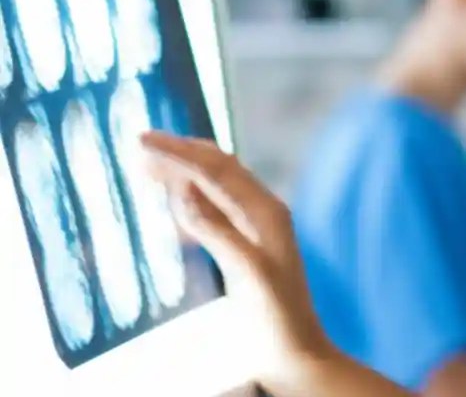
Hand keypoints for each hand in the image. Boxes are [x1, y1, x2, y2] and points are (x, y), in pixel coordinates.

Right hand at [140, 132, 335, 383]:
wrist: (296, 353)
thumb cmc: (276, 315)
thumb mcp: (245, 271)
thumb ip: (215, 229)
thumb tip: (183, 188)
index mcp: (267, 211)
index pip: (216, 170)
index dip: (179, 152)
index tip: (143, 139)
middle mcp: (263, 213)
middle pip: (217, 170)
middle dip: (181, 153)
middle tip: (141, 140)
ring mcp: (255, 229)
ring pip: (215, 189)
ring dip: (183, 172)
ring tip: (149, 162)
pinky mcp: (245, 248)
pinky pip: (215, 212)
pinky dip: (190, 200)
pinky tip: (172, 201)